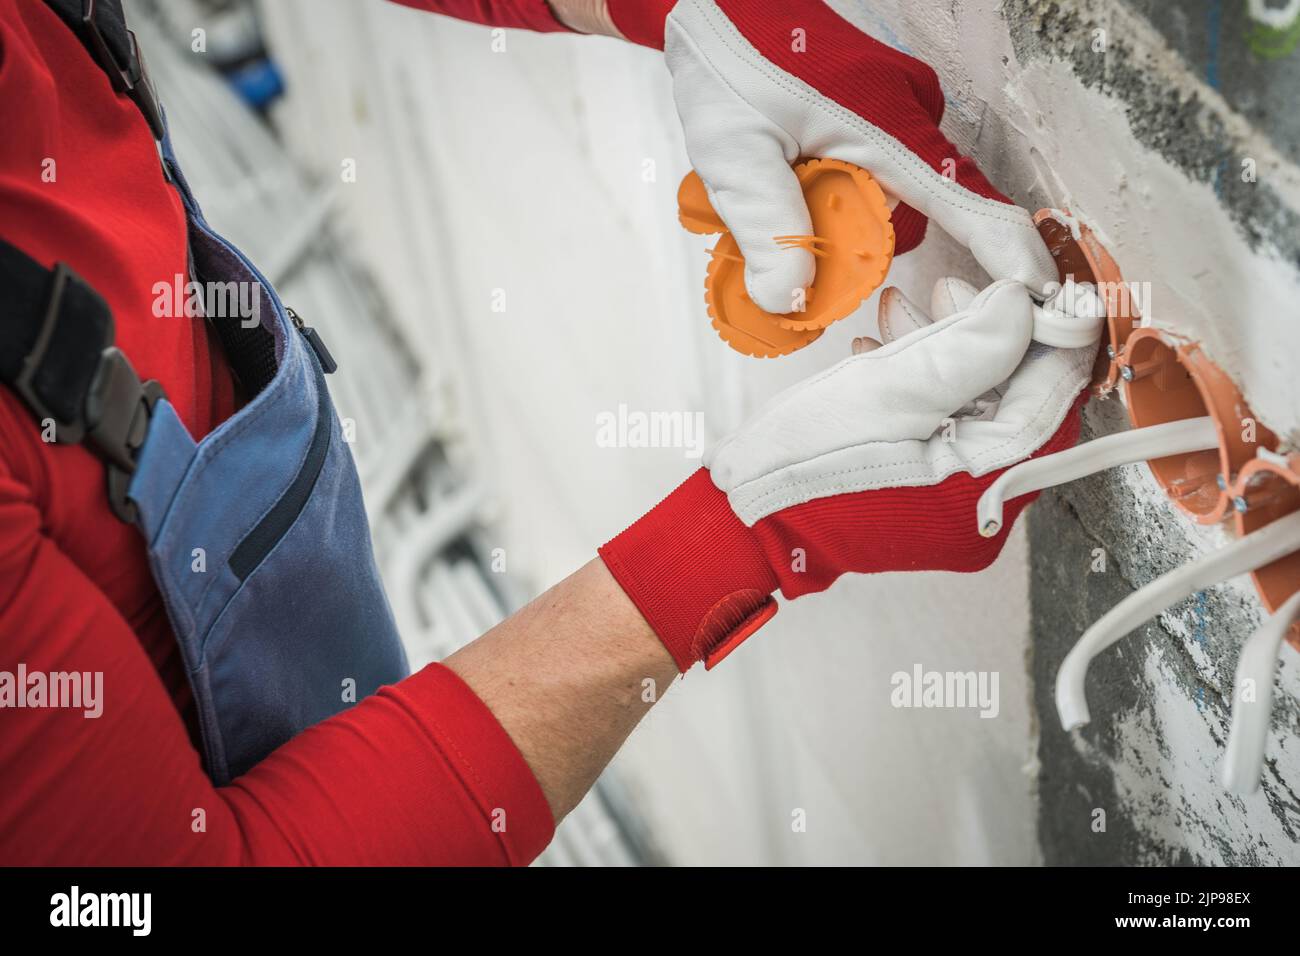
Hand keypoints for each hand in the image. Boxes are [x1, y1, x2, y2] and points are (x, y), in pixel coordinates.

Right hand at [599, 278, 1097, 669]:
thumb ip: (967, 346)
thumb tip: (1020, 305)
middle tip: (947, 290)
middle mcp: (983, 504)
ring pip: (975, 406)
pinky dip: (920, 384)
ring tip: (899, 311)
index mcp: (988, 488)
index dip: (1040, 328)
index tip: (1020, 283)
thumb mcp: (888, 390)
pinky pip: (942, 425)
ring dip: (944, 351)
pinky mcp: (920, 491)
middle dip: (980, 334)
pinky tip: (883, 351)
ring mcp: (951, 502)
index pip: (1050, 393)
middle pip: (1013, 396)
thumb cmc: (802, 468)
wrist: (742, 516)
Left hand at [611, 0, 1056, 314]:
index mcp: (891, 129)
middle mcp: (911, 120)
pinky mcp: (882, 116)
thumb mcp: (733, 148)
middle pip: (909, 220)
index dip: (1004, 257)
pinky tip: (788, 173)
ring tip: (775, 186)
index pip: (969, 204)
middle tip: (784, 234)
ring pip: (886, 201)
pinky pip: (874, 176)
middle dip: (853, 244)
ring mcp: (900, 116)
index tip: (1036, 298)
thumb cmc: (732, 54)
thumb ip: (764, 224)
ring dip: (836, 215)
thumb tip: (790, 300)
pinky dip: (834, 192)